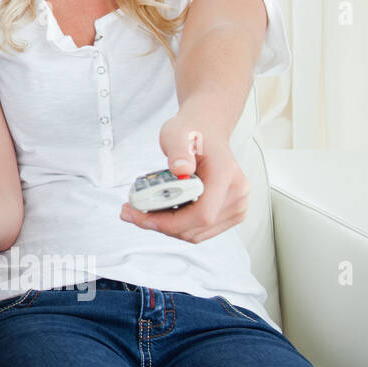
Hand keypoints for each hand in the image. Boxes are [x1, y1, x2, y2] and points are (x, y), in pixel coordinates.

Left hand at [120, 117, 249, 242]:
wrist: (206, 132)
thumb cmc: (192, 133)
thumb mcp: (177, 134)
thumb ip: (178, 151)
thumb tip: (181, 169)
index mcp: (227, 176)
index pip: (202, 215)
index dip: (170, 222)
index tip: (141, 215)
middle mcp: (236, 195)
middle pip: (196, 229)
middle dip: (160, 225)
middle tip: (131, 212)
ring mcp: (236, 207)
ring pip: (196, 234)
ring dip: (166, 227)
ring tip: (141, 211)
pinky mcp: (229, 214)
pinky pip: (199, 231)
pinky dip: (176, 226)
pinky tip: (159, 212)